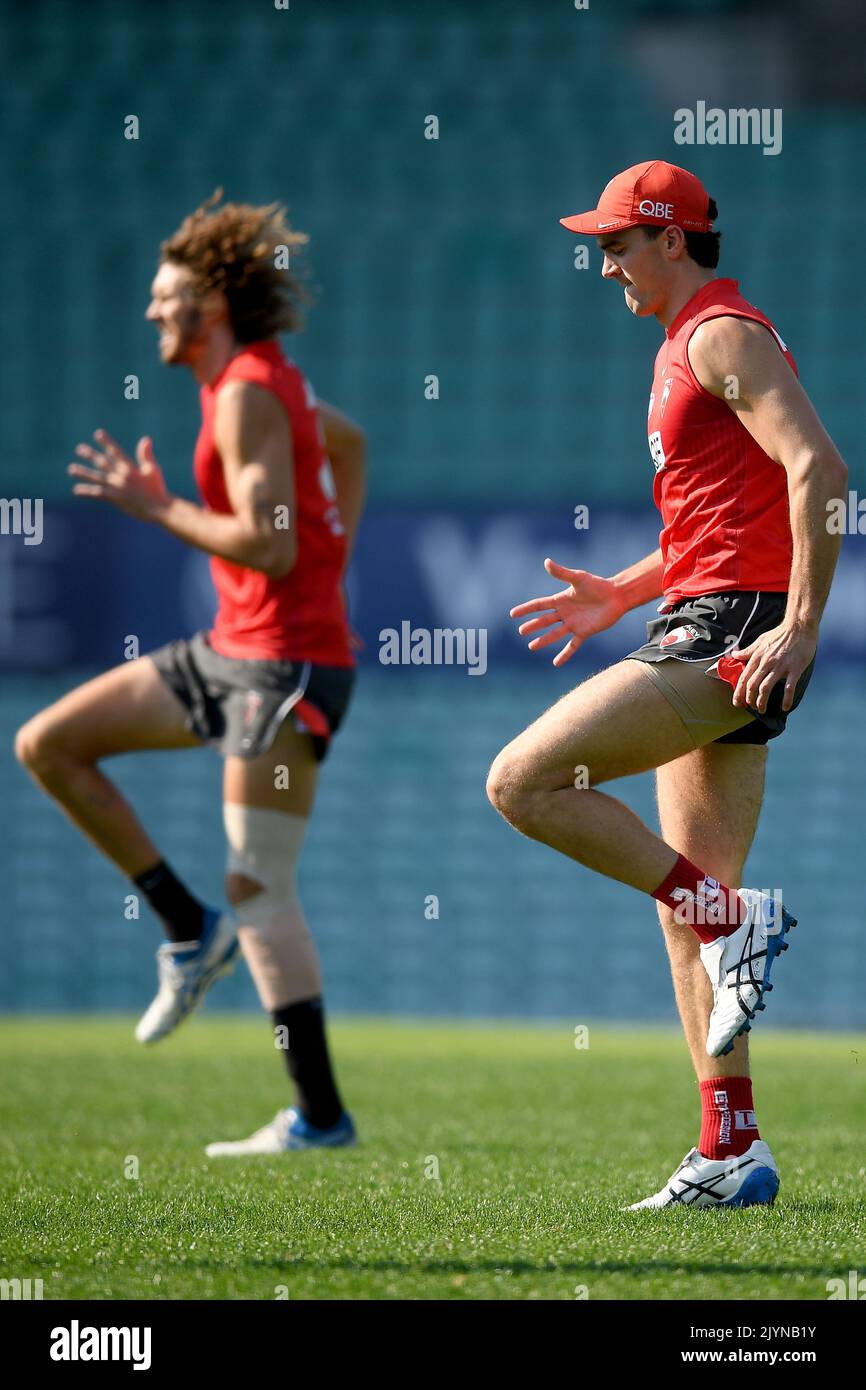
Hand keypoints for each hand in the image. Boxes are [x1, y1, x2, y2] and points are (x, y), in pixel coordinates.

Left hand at [68, 431, 170, 520]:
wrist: (158, 508)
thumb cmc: (157, 489)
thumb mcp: (153, 470)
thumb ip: (146, 455)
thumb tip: (145, 438)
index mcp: (130, 468)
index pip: (116, 451)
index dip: (107, 442)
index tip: (98, 434)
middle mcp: (121, 475)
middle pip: (102, 462)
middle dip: (90, 455)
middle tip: (79, 449)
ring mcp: (117, 487)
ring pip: (97, 478)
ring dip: (83, 473)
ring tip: (71, 469)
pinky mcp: (116, 498)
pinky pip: (98, 494)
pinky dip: (87, 492)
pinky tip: (76, 490)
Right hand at [510, 558, 626, 666]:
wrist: (617, 596)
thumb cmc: (598, 585)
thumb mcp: (578, 578)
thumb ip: (562, 573)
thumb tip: (546, 561)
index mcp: (561, 600)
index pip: (539, 605)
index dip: (526, 609)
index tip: (513, 614)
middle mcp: (565, 613)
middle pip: (544, 621)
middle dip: (532, 626)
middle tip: (521, 631)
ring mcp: (573, 624)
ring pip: (555, 634)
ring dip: (543, 640)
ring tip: (532, 647)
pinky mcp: (584, 632)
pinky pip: (572, 645)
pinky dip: (564, 655)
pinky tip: (556, 663)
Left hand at [729, 622, 816, 713]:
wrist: (799, 627)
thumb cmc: (780, 634)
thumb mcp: (760, 641)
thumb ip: (747, 651)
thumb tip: (734, 655)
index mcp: (757, 657)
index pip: (744, 678)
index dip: (739, 692)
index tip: (737, 702)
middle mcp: (766, 663)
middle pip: (752, 685)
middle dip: (749, 699)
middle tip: (751, 707)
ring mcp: (780, 666)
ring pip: (766, 688)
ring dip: (762, 701)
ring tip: (762, 709)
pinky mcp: (795, 669)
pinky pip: (789, 688)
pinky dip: (786, 700)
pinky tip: (785, 708)